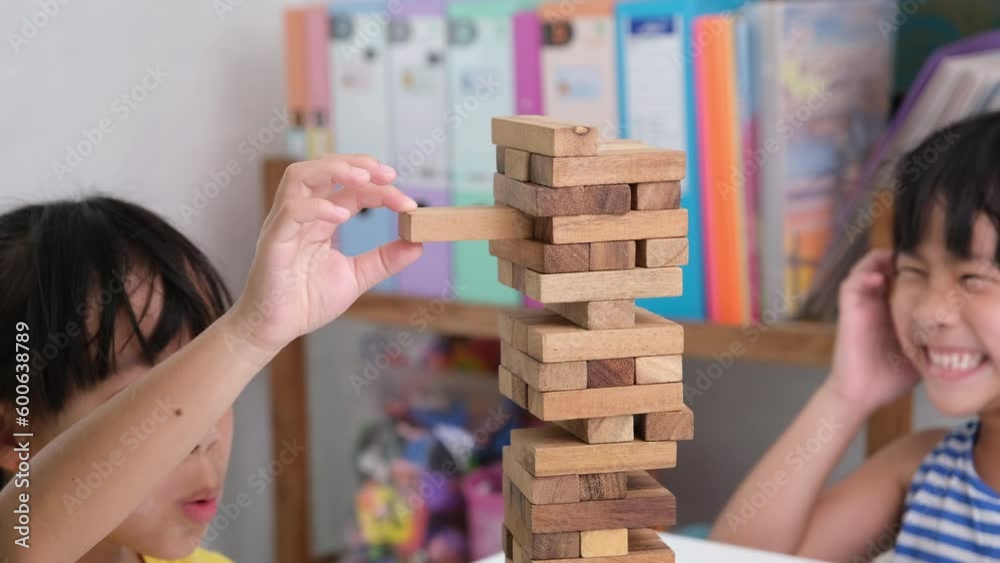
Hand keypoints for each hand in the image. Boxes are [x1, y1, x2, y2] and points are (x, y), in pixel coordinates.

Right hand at [230, 155, 422, 353]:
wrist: (275, 329)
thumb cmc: (306, 301)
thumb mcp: (355, 277)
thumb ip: (384, 260)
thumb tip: (418, 244)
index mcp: (320, 220)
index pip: (350, 190)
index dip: (379, 189)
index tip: (408, 202)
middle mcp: (301, 214)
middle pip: (322, 168)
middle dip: (356, 164)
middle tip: (388, 174)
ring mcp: (284, 224)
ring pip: (299, 176)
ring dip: (333, 170)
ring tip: (363, 178)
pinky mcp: (273, 241)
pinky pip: (291, 212)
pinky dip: (317, 207)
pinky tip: (342, 215)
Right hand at [827, 249, 920, 414]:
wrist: (861, 394)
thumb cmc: (890, 377)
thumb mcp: (922, 352)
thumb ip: (935, 337)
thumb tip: (964, 332)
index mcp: (892, 310)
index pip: (902, 278)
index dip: (915, 267)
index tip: (934, 263)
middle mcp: (875, 303)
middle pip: (884, 267)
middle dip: (900, 258)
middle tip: (919, 253)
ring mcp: (861, 305)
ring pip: (866, 268)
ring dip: (880, 260)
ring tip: (898, 258)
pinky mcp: (848, 311)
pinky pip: (851, 284)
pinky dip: (864, 274)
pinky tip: (881, 277)